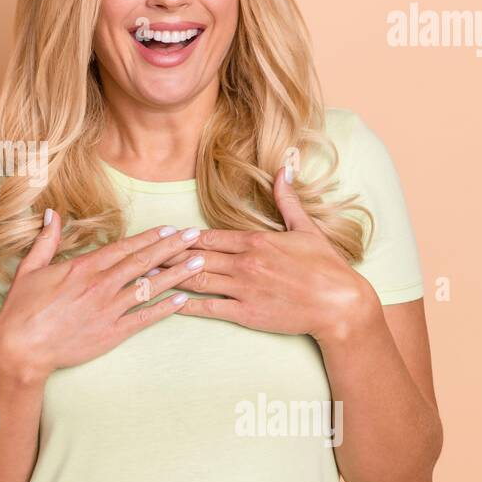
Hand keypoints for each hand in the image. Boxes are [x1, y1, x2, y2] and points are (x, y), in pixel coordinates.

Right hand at [0, 212, 208, 384]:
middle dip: (171, 247)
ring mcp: (109, 309)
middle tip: (194, 236)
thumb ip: (46, 241)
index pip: (124, 247)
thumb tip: (52, 214)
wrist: (21, 348)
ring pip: (149, 287)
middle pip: (143, 261)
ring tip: (199, 263)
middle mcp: (101, 285)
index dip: (149, 237)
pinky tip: (183, 301)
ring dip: (176, 274)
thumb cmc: (21, 309)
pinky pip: (144, 318)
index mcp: (83, 267)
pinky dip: (165, 309)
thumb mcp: (29, 268)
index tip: (169, 228)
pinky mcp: (112, 333)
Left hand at [162, 164, 376, 344]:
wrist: (340, 304)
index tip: (162, 235)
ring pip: (197, 280)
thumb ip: (287, 199)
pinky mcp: (246, 313)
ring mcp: (244, 289)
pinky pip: (209, 308)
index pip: (208, 236)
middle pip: (196, 256)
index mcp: (255, 241)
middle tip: (140, 253)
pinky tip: (168, 303)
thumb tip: (285, 168)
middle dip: (167, 255)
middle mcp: (245, 263)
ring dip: (169, 276)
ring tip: (144, 274)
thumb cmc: (325, 266)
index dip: (182, 237)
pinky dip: (187, 305)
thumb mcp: (306, 228)